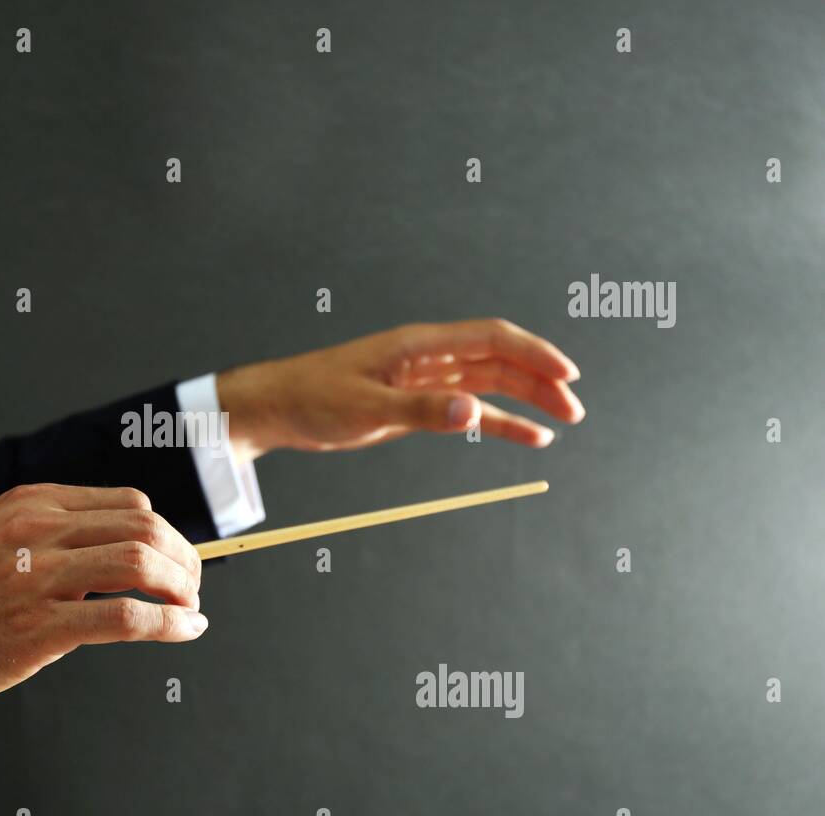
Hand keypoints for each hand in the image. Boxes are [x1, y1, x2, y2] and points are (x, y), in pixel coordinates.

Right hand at [0, 483, 204, 725]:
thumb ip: (47, 539)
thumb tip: (112, 557)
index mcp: (29, 504)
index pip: (126, 503)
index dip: (165, 532)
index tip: (175, 559)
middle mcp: (37, 530)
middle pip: (144, 526)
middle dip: (184, 557)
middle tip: (192, 585)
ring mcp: (38, 577)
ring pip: (142, 563)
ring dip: (182, 587)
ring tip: (190, 608)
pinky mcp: (39, 626)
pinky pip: (127, 616)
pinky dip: (170, 623)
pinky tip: (185, 631)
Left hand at [215, 318, 584, 461]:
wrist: (279, 407)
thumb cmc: (313, 398)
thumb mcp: (366, 408)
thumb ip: (421, 411)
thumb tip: (473, 410)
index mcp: (419, 345)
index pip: (490, 339)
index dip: (533, 353)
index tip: (566, 375)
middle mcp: (428, 356)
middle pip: (499, 359)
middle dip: (540, 379)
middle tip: (575, 408)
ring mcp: (425, 380)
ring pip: (490, 382)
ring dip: (527, 399)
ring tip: (564, 420)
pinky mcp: (417, 403)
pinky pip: (468, 408)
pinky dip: (499, 421)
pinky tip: (527, 436)